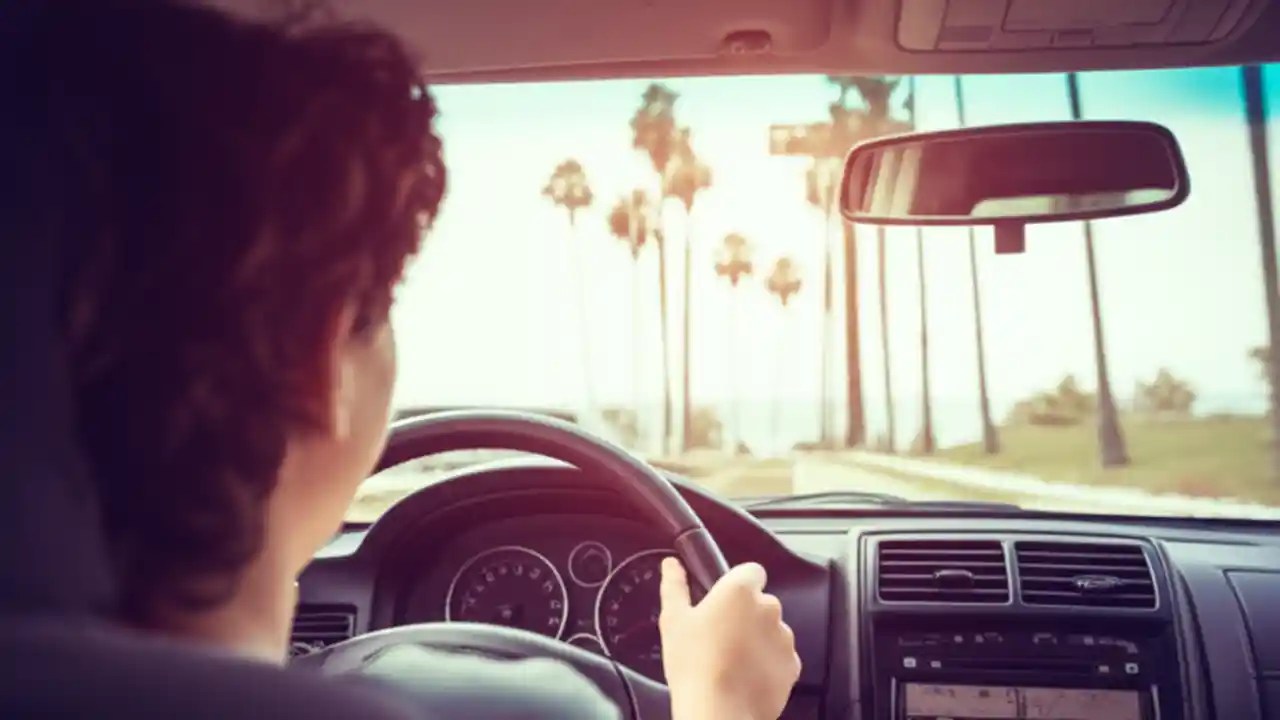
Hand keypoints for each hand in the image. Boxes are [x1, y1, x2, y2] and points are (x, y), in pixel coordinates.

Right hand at [658, 557, 800, 719]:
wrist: (718, 711)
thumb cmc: (693, 664)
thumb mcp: (673, 620)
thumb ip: (674, 586)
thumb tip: (671, 565)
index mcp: (740, 591)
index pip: (751, 571)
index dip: (738, 583)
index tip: (723, 601)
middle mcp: (768, 608)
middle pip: (760, 603)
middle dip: (745, 615)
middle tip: (720, 635)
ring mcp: (784, 638)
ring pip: (772, 630)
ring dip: (757, 639)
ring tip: (731, 661)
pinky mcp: (792, 666)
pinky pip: (780, 657)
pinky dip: (768, 664)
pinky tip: (746, 677)